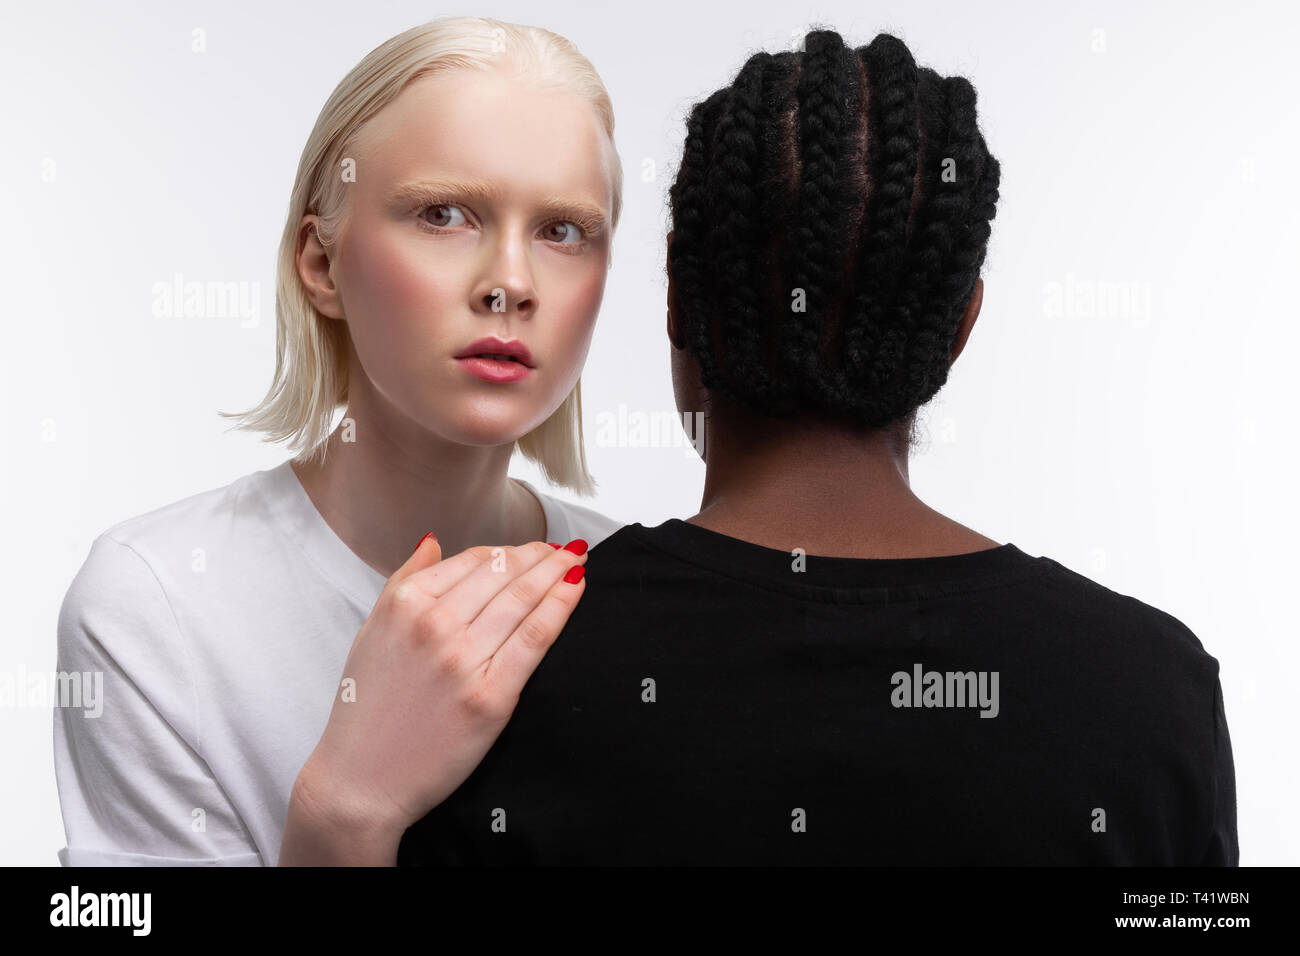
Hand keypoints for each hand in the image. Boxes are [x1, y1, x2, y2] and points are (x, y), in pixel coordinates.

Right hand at [279, 534, 587, 864]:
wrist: (361, 781)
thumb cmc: (366, 709)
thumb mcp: (372, 631)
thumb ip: (404, 580)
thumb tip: (433, 541)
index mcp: (405, 604)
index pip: (473, 560)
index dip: (508, 550)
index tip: (530, 550)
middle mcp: (433, 626)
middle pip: (503, 574)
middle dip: (541, 554)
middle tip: (565, 548)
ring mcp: (463, 661)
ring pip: (523, 599)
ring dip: (556, 571)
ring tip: (575, 560)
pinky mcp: (490, 697)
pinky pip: (535, 638)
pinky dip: (561, 606)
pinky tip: (575, 588)